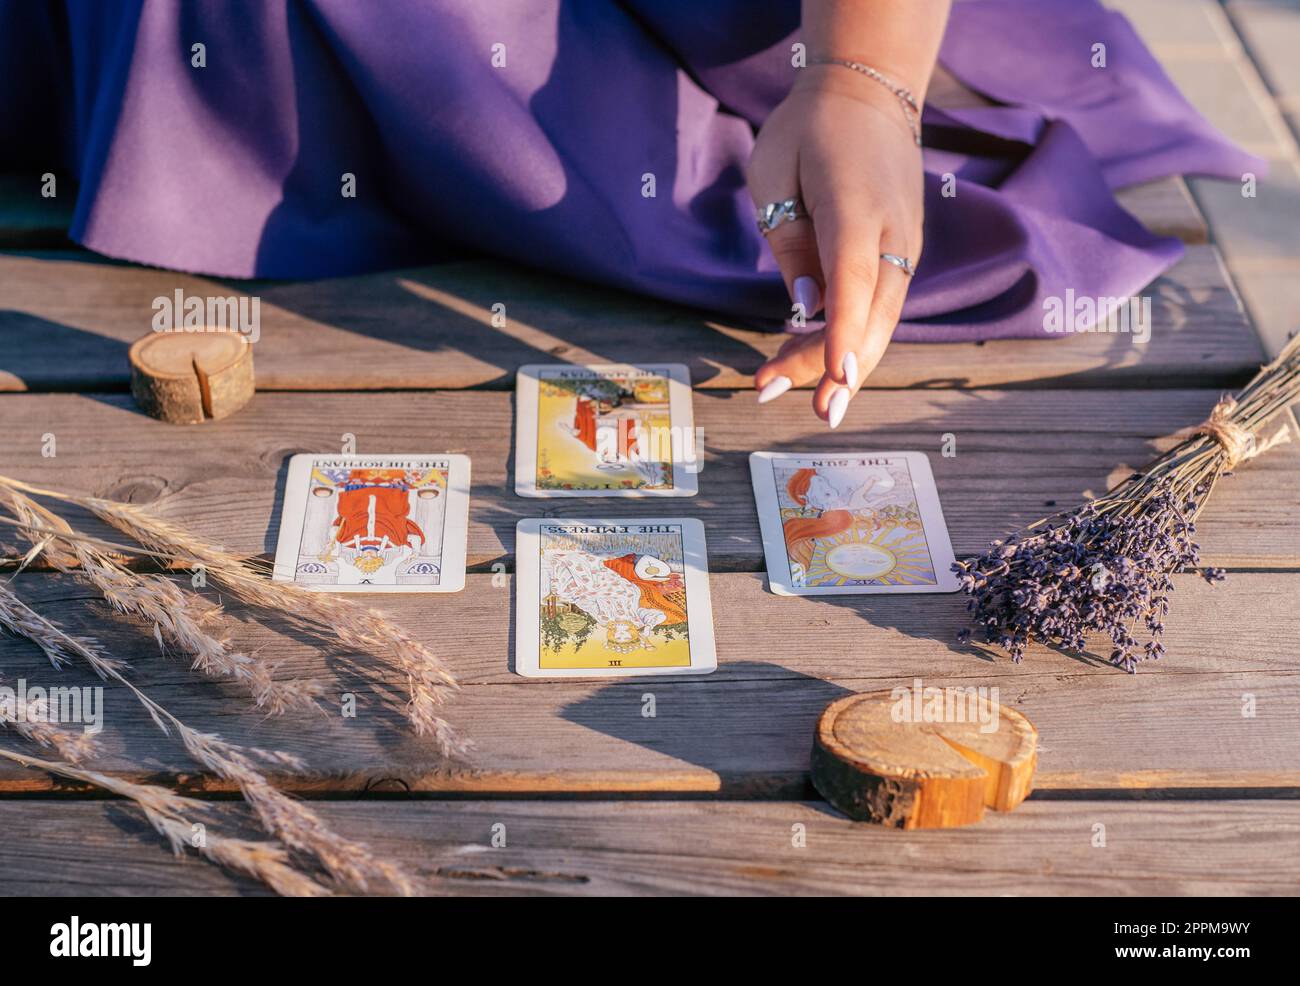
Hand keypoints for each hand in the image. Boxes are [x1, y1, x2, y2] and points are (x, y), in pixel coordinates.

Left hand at [747, 64, 924, 426]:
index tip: (836, 376)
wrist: (869, 95)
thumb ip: (789, 241)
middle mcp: (893, 232)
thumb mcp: (774, 172)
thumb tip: (805, 308)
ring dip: (831, 361)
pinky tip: (800, 357)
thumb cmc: (809, 131)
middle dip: (830, 369)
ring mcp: (904, 247)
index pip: (854, 279)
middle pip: (872, 316)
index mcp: (857, 204)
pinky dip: (843, 336)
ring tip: (772, 382)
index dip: (845, 331)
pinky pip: (875, 308)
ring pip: (877, 321)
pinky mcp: (901, 258)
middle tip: (774, 398)